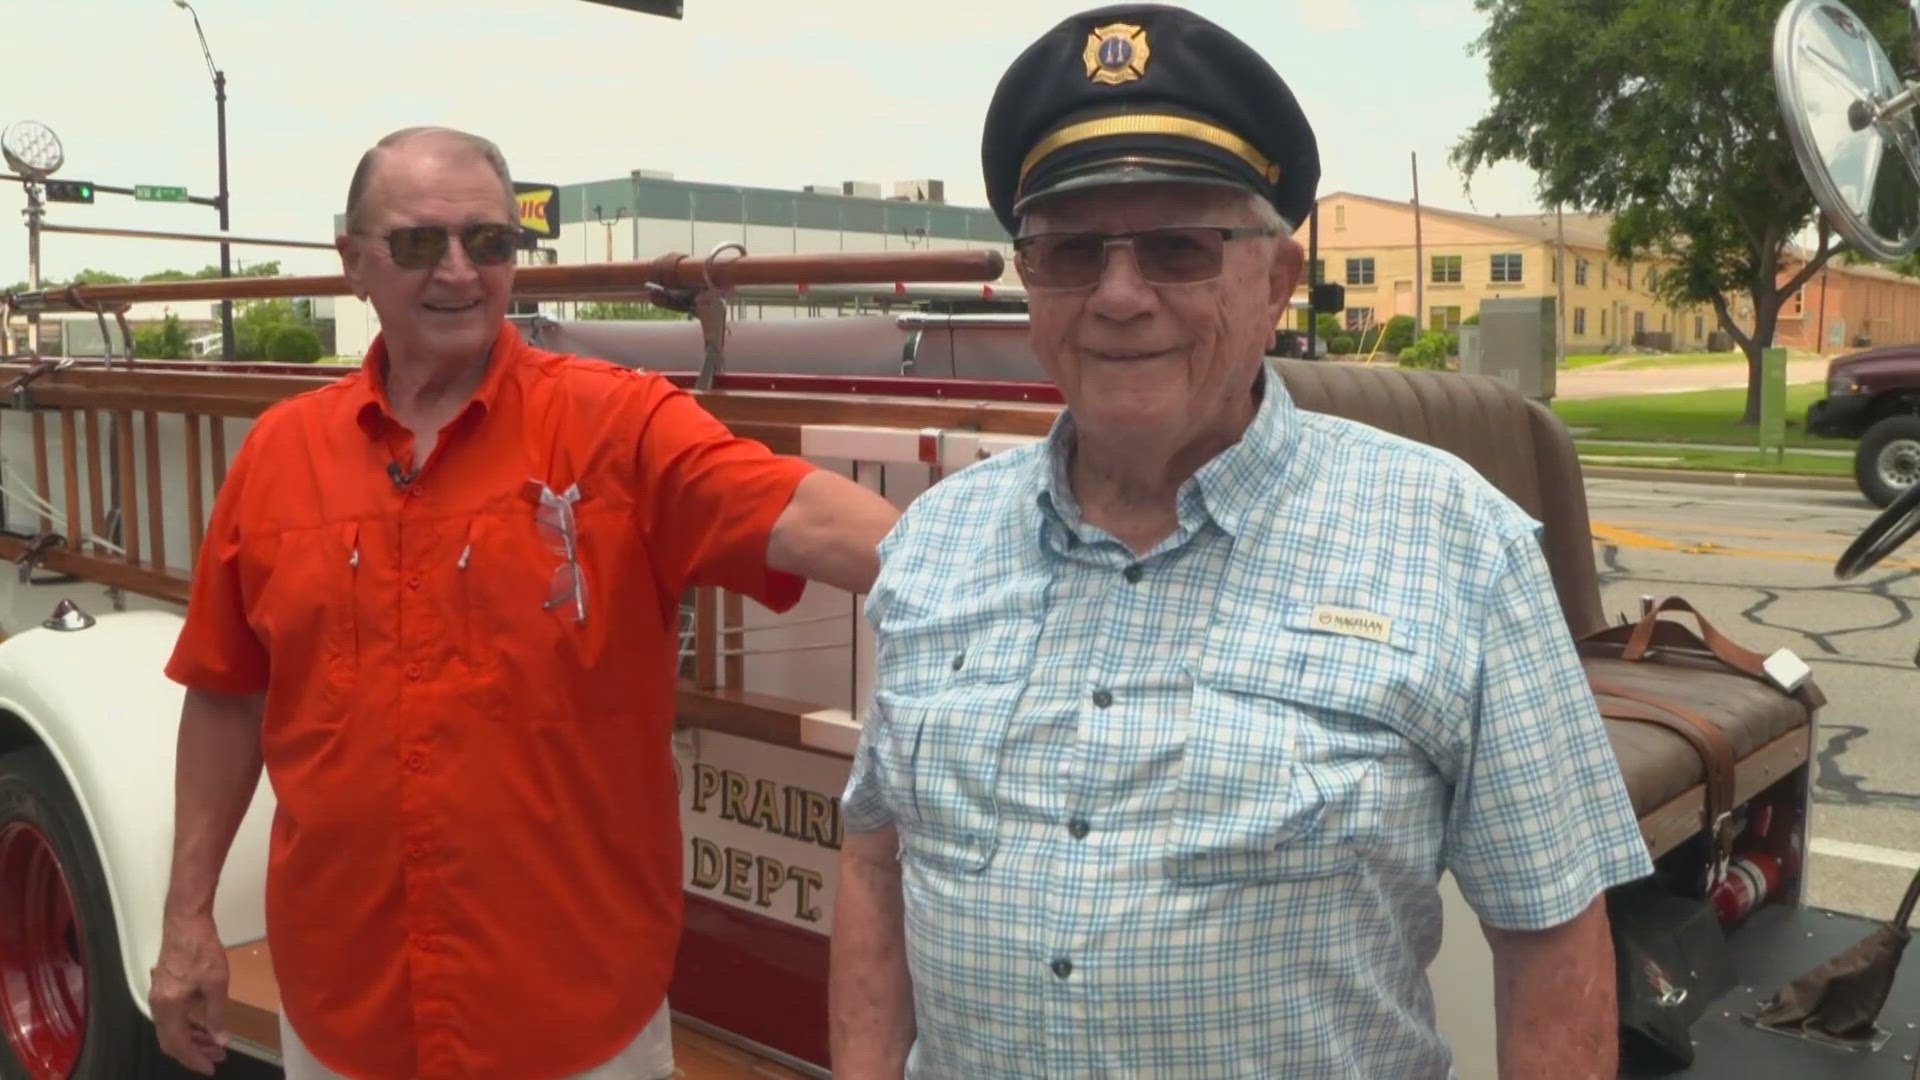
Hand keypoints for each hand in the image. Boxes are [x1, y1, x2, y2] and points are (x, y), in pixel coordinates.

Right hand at [149, 914, 229, 1074]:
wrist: (185, 922)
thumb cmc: (203, 950)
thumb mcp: (215, 984)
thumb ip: (216, 1015)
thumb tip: (220, 1040)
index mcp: (169, 1007)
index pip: (178, 1044)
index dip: (194, 1059)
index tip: (211, 1068)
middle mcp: (158, 1006)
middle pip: (171, 1041)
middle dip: (193, 1052)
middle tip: (217, 1057)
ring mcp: (158, 997)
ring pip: (172, 1029)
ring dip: (192, 1038)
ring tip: (216, 1044)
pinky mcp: (163, 989)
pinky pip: (173, 1017)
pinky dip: (188, 1025)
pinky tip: (205, 1027)